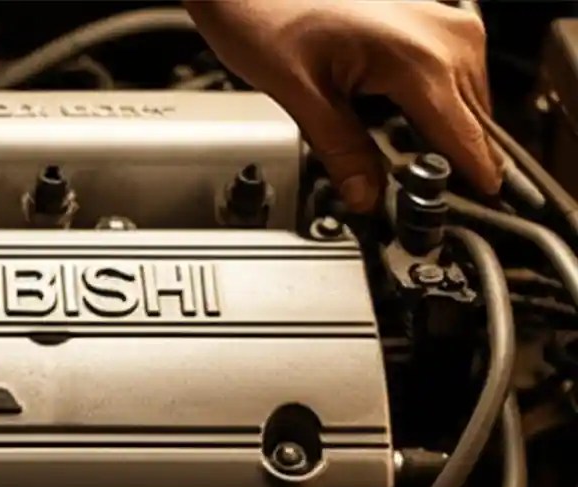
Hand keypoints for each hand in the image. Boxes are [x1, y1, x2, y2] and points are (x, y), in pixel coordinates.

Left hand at [184, 0, 500, 212]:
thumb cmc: (266, 16)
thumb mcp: (300, 96)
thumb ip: (341, 151)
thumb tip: (366, 198)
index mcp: (419, 58)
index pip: (465, 140)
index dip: (466, 183)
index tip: (460, 215)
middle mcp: (445, 37)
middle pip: (472, 126)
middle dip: (442, 163)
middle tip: (402, 194)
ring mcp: (444, 25)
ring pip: (466, 105)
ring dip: (437, 135)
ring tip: (388, 153)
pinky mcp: (433, 24)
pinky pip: (451, 80)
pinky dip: (429, 107)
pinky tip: (390, 118)